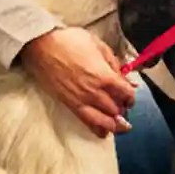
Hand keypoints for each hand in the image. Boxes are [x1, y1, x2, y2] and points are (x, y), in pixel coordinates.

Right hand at [20, 27, 135, 137]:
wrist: (43, 46)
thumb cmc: (70, 41)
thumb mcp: (99, 45)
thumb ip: (114, 63)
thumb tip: (124, 76)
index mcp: (105, 75)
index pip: (126, 93)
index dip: (131, 96)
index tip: (130, 95)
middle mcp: (95, 92)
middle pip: (116, 108)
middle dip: (123, 109)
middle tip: (124, 107)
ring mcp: (81, 100)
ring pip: (103, 120)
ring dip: (114, 124)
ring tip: (120, 126)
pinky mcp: (69, 104)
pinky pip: (86, 121)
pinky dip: (97, 128)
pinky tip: (103, 132)